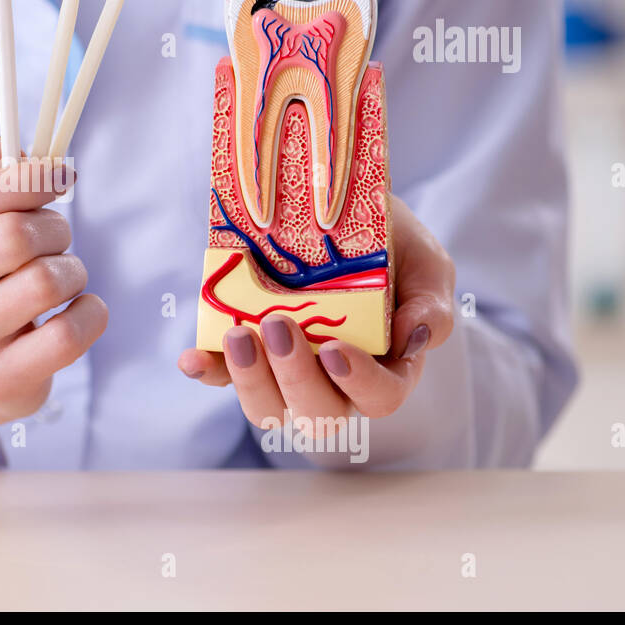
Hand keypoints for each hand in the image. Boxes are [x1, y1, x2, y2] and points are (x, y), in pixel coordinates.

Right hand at [0, 139, 107, 466]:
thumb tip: (17, 152)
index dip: (24, 179)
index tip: (59, 175)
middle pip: (13, 237)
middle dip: (53, 227)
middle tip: (56, 237)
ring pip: (45, 282)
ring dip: (72, 270)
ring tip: (63, 276)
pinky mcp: (1, 379)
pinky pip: (67, 334)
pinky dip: (91, 313)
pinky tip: (80, 309)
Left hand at [177, 196, 454, 434]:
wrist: (339, 212)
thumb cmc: (392, 245)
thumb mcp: (425, 264)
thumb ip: (432, 303)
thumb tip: (414, 335)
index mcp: (387, 368)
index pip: (380, 398)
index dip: (358, 383)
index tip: (335, 349)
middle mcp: (334, 382)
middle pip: (318, 413)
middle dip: (296, 377)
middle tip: (279, 326)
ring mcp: (287, 371)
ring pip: (267, 406)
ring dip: (249, 379)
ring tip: (237, 336)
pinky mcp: (248, 352)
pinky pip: (223, 376)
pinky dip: (207, 371)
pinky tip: (192, 360)